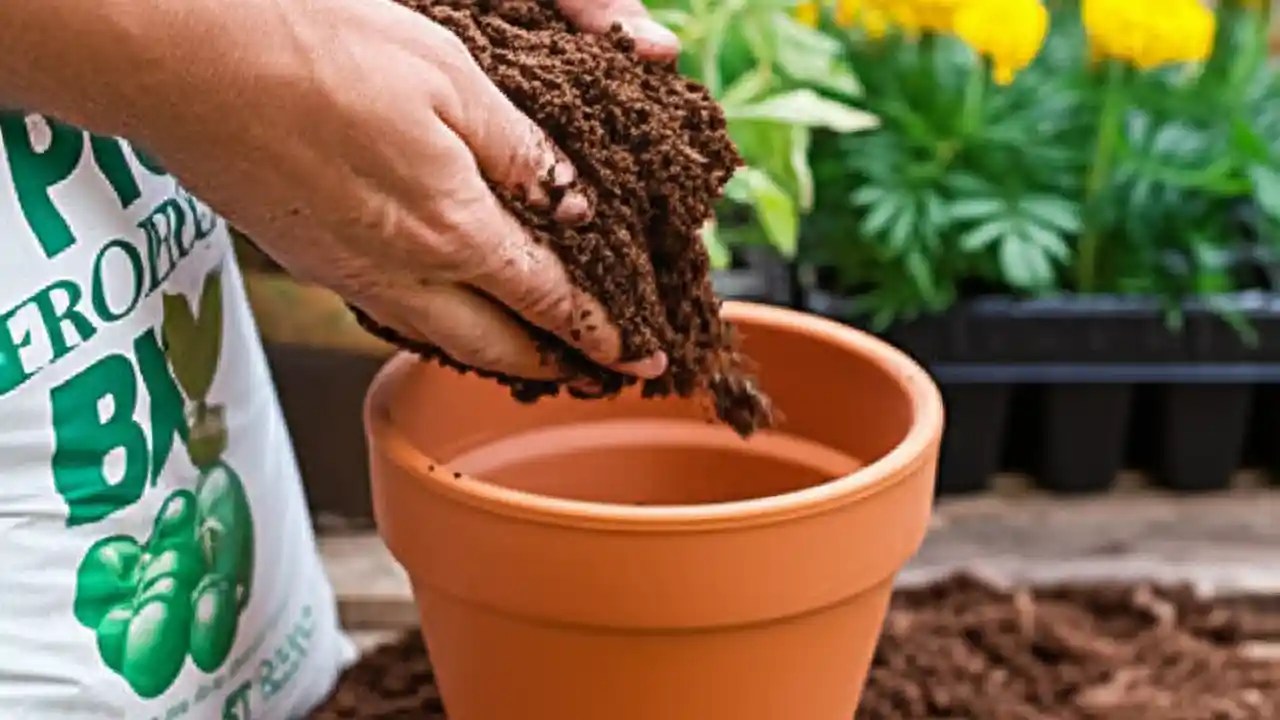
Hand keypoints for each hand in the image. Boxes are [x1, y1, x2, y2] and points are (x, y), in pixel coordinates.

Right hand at [6, 0, 678, 380]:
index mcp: (455, 230)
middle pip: (499, 344)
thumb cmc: (324, 55)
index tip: (641, 359)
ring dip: (497, 354)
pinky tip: (445, 311)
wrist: (188, 62)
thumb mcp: (453, 84)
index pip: (551, 301)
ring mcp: (351, 274)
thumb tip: (578, 208)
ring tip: (533, 357)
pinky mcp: (310, 259)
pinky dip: (438, 328)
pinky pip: (395, 313)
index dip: (603, 334)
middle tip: (594, 375)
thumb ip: (521, 156)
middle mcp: (405, 272)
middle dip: (555, 365)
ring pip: (443, 337)